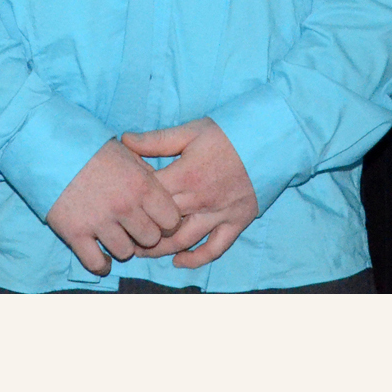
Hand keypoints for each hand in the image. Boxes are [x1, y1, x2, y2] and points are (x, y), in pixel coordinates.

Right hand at [44, 139, 183, 275]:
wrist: (52, 149)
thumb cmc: (92, 149)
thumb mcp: (126, 153)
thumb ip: (146, 174)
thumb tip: (158, 191)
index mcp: (141, 185)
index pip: (171, 220)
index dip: (167, 222)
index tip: (159, 221)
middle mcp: (124, 206)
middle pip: (151, 239)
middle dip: (146, 235)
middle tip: (135, 229)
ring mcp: (100, 222)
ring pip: (126, 252)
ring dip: (122, 247)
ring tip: (116, 238)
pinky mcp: (76, 233)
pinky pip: (96, 263)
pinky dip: (101, 265)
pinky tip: (103, 259)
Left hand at [121, 118, 258, 268]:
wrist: (271, 140)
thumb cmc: (229, 133)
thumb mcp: (191, 131)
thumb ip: (157, 140)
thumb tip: (125, 140)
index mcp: (185, 175)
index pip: (149, 194)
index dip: (131, 197)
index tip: (120, 199)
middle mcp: (200, 199)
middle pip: (160, 222)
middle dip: (138, 228)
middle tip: (121, 232)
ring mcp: (218, 214)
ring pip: (183, 240)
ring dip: (159, 249)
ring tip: (141, 250)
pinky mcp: (236, 222)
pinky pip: (215, 248)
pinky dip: (196, 259)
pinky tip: (179, 261)